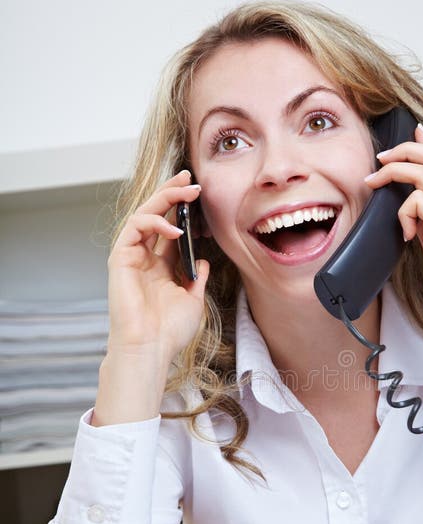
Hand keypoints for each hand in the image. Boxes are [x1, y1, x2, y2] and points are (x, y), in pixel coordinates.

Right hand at [106, 169, 208, 364]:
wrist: (150, 347)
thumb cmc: (169, 331)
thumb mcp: (193, 300)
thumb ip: (196, 277)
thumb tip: (202, 260)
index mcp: (160, 266)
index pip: (170, 227)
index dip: (182, 208)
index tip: (199, 193)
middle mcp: (144, 257)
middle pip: (156, 214)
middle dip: (172, 192)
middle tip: (190, 177)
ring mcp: (131, 256)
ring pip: (144, 214)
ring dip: (165, 198)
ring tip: (188, 191)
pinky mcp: (120, 257)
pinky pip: (135, 227)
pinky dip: (154, 221)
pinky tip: (175, 227)